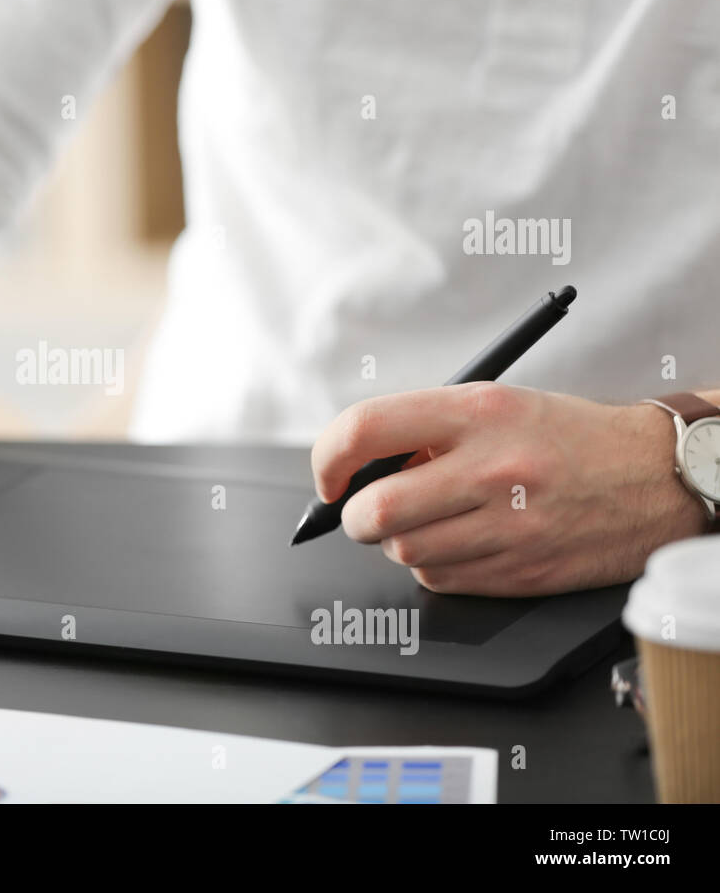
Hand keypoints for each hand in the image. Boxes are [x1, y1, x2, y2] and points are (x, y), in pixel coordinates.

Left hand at [310, 383, 709, 596]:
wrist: (655, 477)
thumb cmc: (567, 437)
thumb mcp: (497, 404)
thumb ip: (426, 430)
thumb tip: (357, 467)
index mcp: (477, 411)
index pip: (365, 430)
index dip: (328, 459)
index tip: (329, 476)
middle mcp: (490, 468)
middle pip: (371, 512)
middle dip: (354, 516)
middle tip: (366, 508)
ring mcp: (506, 525)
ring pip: (402, 551)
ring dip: (400, 539)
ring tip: (433, 517)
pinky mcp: (519, 571)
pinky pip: (438, 579)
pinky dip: (436, 565)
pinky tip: (464, 539)